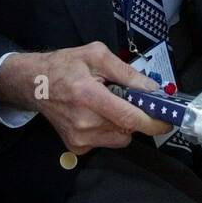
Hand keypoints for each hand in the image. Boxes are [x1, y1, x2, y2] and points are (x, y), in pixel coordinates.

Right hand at [0, 43, 169, 155]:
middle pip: (128, 130)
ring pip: (120, 139)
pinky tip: (95, 115)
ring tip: (106, 104)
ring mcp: (78, 138)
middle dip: (135, 116)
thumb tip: (152, 89)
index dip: (154, 122)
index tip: (168, 120)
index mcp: (88, 96)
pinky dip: (109, 130)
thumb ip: (126, 72)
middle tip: (127, 99)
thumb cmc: (64, 65)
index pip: (130, 118)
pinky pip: (106, 142)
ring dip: (122, 124)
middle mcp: (83, 122)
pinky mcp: (76, 147)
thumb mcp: (96, 55)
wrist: (33, 84)